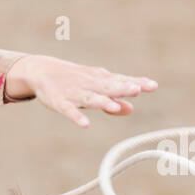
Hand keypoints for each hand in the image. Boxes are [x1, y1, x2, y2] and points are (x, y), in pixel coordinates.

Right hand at [5, 54, 156, 127]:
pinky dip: (76, 116)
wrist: (42, 70)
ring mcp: (74, 92)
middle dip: (122, 88)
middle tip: (137, 90)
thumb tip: (131, 109)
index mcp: (99, 80)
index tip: (152, 86)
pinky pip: (69, 110)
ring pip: (90, 98)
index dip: (136, 83)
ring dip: (102, 101)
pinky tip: (85, 124)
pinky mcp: (59, 101)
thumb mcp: (94, 88)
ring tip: (113, 106)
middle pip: (108, 87)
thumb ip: (112, 99)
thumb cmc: (73, 80)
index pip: (121, 81)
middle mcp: (89, 84)